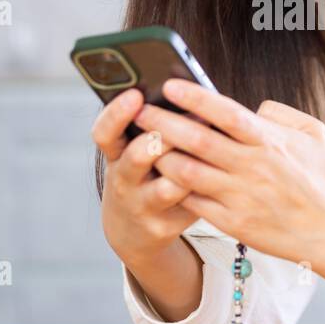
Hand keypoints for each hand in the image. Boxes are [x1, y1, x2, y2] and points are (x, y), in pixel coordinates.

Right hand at [91, 87, 200, 264]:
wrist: (134, 231)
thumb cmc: (144, 176)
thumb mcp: (134, 152)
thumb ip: (152, 128)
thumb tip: (187, 92)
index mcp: (116, 154)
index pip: (105, 132)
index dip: (117, 113)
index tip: (135, 94)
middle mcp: (123, 179)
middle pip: (137, 156)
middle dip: (163, 137)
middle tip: (189, 121)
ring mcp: (141, 205)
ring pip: (166, 185)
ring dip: (190, 167)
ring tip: (208, 150)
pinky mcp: (162, 226)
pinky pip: (187, 205)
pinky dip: (203, 189)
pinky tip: (218, 176)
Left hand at [131, 78, 324, 274]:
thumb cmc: (321, 179)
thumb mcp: (312, 134)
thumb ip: (279, 113)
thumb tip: (251, 107)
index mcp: (270, 141)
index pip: (226, 112)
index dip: (195, 96)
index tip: (168, 85)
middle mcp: (253, 167)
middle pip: (197, 140)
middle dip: (163, 123)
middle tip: (140, 112)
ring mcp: (241, 197)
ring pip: (187, 173)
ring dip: (162, 157)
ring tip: (144, 145)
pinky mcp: (234, 223)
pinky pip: (194, 202)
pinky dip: (175, 188)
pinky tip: (162, 178)